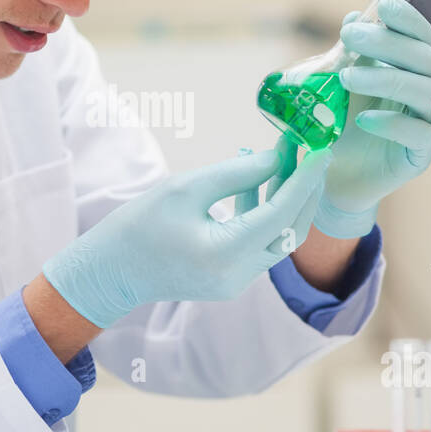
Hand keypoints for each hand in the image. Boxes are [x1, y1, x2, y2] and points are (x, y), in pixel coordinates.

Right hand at [43, 147, 332, 327]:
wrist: (110, 272)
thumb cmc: (138, 226)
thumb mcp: (186, 189)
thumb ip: (236, 173)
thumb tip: (279, 158)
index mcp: (226, 253)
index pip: (281, 212)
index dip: (305, 179)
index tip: (319, 148)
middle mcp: (239, 274)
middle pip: (291, 229)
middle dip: (304, 189)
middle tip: (308, 150)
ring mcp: (237, 282)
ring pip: (278, 237)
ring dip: (284, 198)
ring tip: (281, 156)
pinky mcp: (231, 280)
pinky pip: (260, 244)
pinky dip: (263, 213)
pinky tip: (254, 182)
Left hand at [316, 0, 430, 237]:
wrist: (334, 174)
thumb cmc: (342, 125)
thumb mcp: (341, 84)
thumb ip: (349, 53)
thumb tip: (352, 17)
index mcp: (410, 69)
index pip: (420, 36)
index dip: (408, 18)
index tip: (384, 5)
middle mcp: (426, 91)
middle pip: (422, 58)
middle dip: (387, 42)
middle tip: (349, 36)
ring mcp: (427, 122)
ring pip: (423, 92)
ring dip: (385, 78)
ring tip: (347, 78)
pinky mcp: (421, 153)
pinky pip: (417, 133)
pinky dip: (391, 122)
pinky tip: (364, 119)